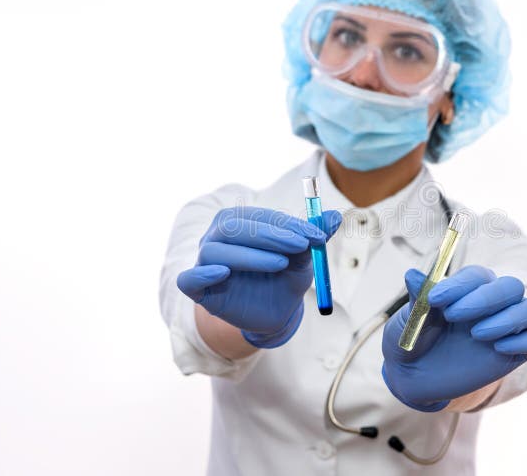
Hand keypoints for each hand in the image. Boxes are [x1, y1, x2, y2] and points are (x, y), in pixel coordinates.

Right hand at [177, 206, 341, 347]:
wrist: (275, 311)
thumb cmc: (285, 275)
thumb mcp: (303, 256)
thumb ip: (315, 234)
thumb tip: (336, 215)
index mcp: (240, 222)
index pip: (259, 216)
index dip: (286, 223)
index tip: (315, 235)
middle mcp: (218, 237)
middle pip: (232, 227)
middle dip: (269, 234)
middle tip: (300, 245)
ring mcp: (206, 262)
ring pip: (216, 251)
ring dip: (250, 255)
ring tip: (280, 264)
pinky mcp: (200, 290)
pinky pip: (189, 280)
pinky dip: (203, 274)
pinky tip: (224, 272)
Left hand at [381, 265, 526, 411]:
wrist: (417, 376)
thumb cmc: (414, 339)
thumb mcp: (409, 320)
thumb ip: (418, 299)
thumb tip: (412, 274)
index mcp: (469, 288)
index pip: (477, 276)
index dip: (459, 285)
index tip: (434, 299)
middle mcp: (494, 302)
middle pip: (511, 287)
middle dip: (486, 298)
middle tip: (454, 315)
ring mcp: (508, 326)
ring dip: (510, 318)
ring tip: (477, 334)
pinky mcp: (517, 352)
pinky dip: (525, 341)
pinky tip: (498, 348)